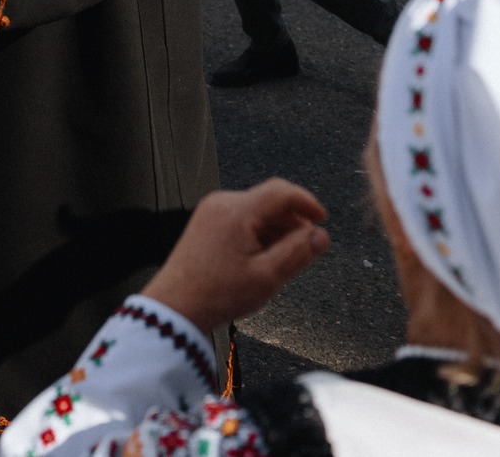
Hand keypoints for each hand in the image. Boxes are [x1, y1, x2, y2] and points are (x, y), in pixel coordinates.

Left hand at [143, 180, 330, 335]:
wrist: (176, 309)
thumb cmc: (215, 295)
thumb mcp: (267, 277)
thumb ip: (298, 252)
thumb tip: (321, 236)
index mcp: (237, 211)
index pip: (282, 191)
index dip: (307, 203)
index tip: (322, 219)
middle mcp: (222, 204)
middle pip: (269, 202)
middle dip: (292, 223)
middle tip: (305, 249)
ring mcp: (211, 212)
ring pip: (256, 212)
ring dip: (275, 231)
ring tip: (279, 262)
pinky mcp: (205, 224)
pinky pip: (241, 220)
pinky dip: (257, 234)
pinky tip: (260, 259)